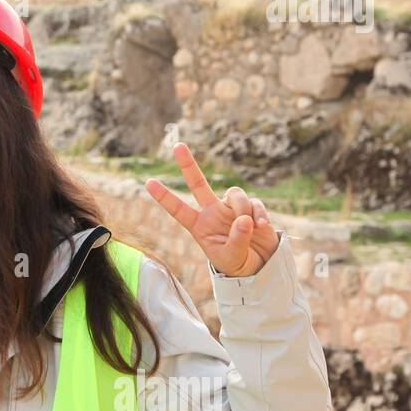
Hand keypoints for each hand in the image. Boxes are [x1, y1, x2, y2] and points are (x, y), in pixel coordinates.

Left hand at [143, 143, 279, 277]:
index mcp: (199, 225)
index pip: (179, 209)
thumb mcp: (232, 258)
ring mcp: (231, 207)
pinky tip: (262, 226)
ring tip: (251, 227)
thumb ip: (237, 240)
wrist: (260, 265)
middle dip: (188, 164)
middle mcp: (212, 212)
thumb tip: (244, 219)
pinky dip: (259, 213)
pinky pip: (254, 202)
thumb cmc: (238, 263)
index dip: (164, 196)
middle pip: (198, 183)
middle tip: (177, 145)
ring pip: (234, 193)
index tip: (148, 183)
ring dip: (243, 208)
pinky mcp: (250, 207)